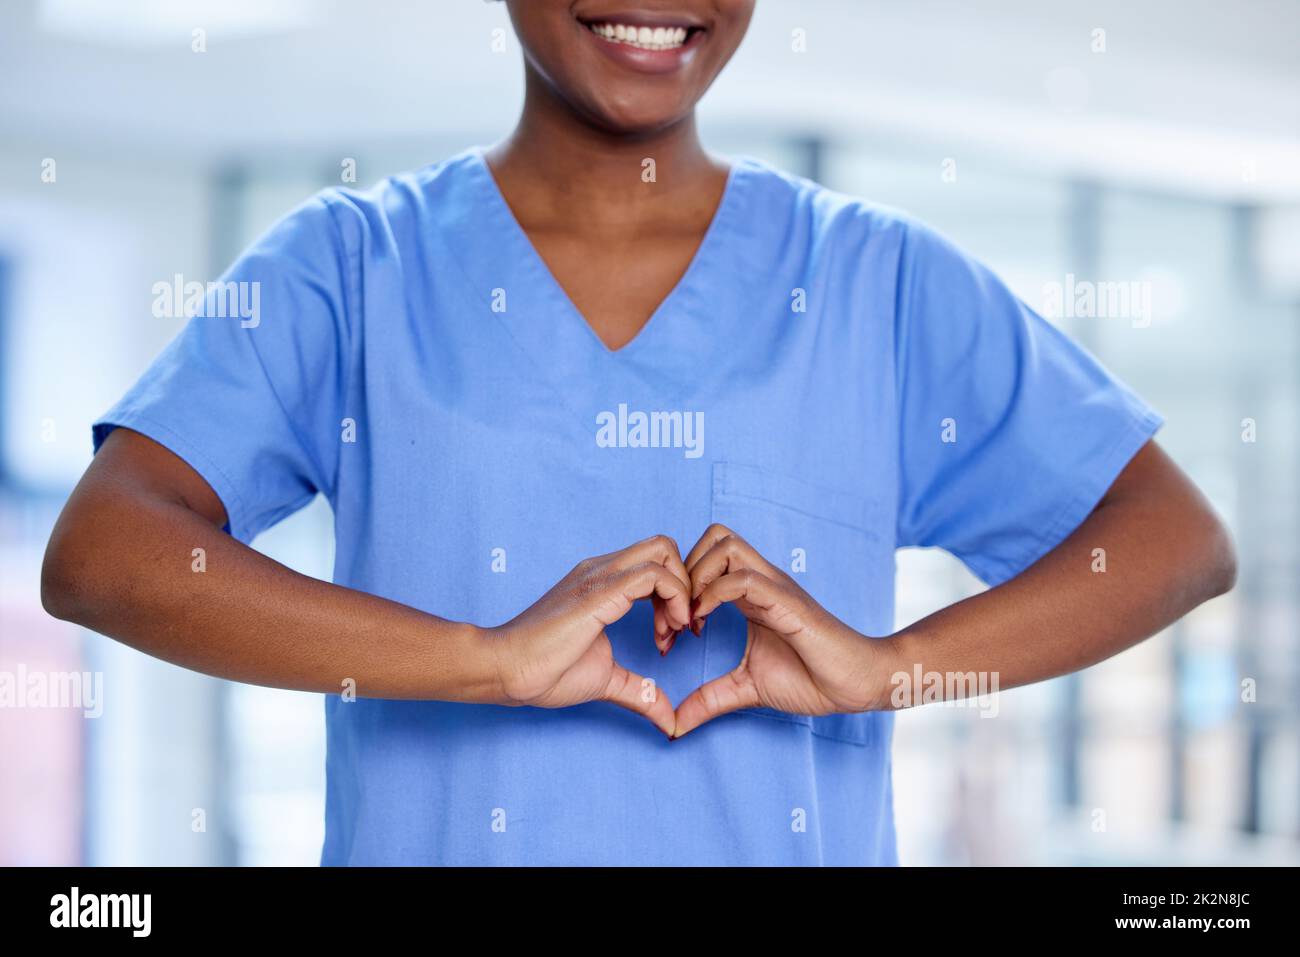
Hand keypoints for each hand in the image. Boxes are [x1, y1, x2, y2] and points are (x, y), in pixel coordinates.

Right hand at [490, 535, 691, 735]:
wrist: (506, 669)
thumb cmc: (545, 671)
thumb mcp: (607, 679)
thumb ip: (640, 691)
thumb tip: (669, 720)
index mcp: (603, 582)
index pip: (656, 564)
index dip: (675, 597)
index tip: (669, 638)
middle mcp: (603, 569)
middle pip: (664, 547)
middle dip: (685, 584)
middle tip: (677, 629)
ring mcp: (601, 575)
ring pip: (663, 551)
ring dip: (682, 591)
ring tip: (670, 632)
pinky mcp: (601, 591)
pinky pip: (654, 574)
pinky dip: (675, 598)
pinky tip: (665, 632)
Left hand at [673, 524, 882, 737]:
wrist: (859, 684)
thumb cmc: (812, 679)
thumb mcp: (747, 688)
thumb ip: (710, 699)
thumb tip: (675, 724)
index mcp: (750, 594)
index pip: (706, 557)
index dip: (678, 586)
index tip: (669, 629)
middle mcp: (761, 582)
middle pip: (712, 537)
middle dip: (682, 571)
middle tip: (675, 617)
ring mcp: (775, 588)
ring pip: (725, 545)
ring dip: (696, 577)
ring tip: (690, 619)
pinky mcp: (787, 603)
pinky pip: (744, 579)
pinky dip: (713, 595)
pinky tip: (705, 625)